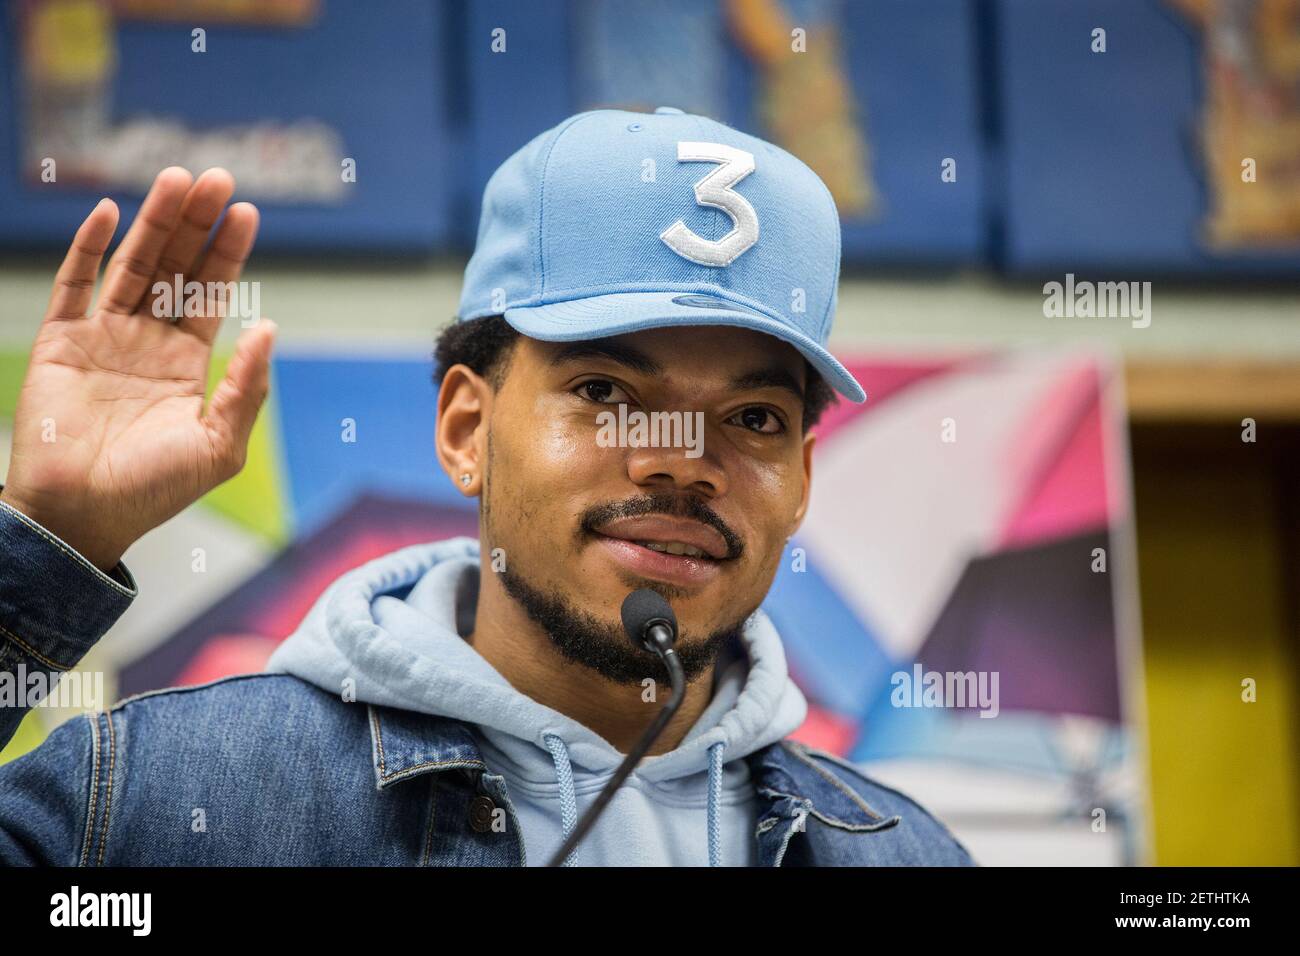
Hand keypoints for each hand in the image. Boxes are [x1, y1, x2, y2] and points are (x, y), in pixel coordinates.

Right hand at [0, 167, 274, 571]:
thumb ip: (246, 388)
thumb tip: (269, 328)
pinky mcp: (59, 343)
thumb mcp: (219, 443)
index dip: (228, 253)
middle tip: (217, 177)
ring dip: (155, 223)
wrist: (82, 517)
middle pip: (176, 267)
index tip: (246, 211)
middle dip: (196, 223)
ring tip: (179, 179)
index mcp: (187, 363)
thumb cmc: (154, 490)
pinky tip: (112, 214)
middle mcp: (146, 342)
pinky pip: (73, 286)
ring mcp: (101, 338)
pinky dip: (89, 248)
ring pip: (132, 265)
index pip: (212, 294)